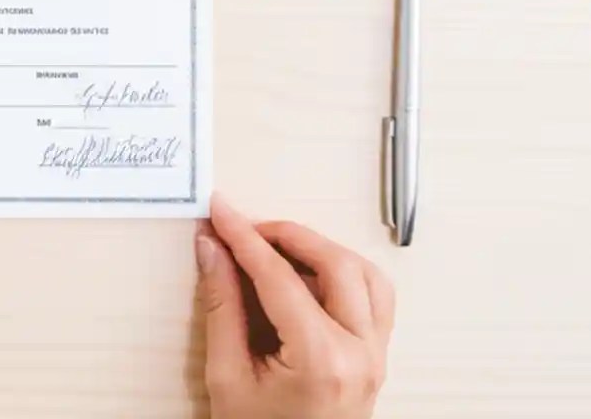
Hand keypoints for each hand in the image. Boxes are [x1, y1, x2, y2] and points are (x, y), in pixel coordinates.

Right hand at [195, 195, 394, 418]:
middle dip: (287, 235)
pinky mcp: (377, 358)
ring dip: (323, 250)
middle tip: (246, 227)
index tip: (222, 213)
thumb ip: (222, 306)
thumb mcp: (227, 377)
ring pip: (365, 274)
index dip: (245, 239)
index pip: (279, 278)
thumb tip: (213, 250)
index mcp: (321, 362)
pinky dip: (346, 274)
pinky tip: (311, 274)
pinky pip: (376, 298)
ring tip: (277, 247)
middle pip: (335, 264)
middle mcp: (360, 355)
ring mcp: (376, 357)